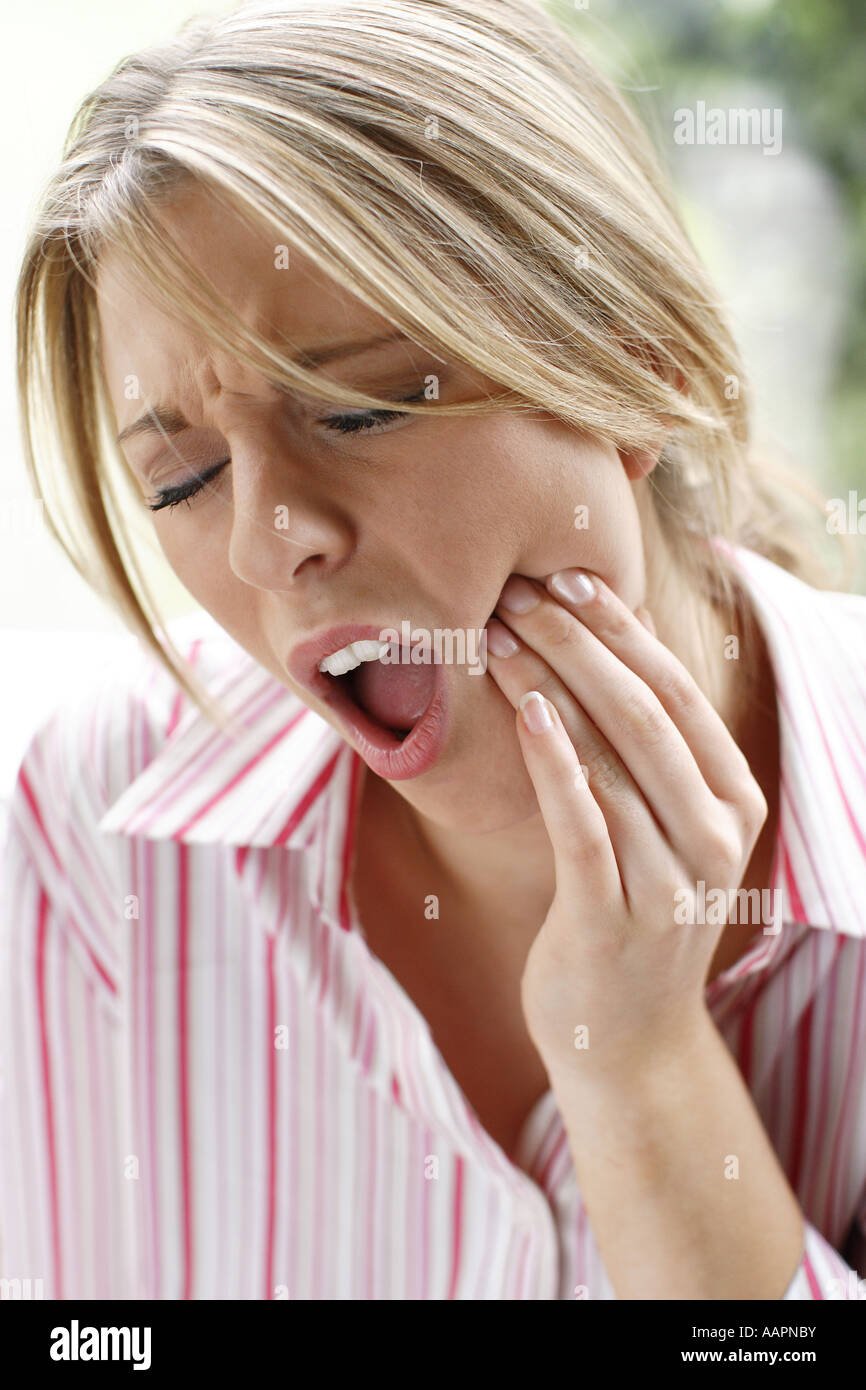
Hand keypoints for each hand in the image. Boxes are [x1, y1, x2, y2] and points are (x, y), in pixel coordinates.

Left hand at [484, 568, 767, 1085]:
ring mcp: (671, 882)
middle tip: (513, 591)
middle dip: (574, 641)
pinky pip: (583, 826)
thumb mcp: (660, 826)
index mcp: (733, 800)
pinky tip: (523, 710)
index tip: (563, 576)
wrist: (625, 1038)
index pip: (677, 691)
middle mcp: (716, 836)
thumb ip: (644, 748)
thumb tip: (606, 637)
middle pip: (643, 712)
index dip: (619, 628)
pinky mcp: (613, 920)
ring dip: (547, 684)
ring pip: (609, 759)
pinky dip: (555, 763)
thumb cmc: (632, 910)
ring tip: (494, 634)